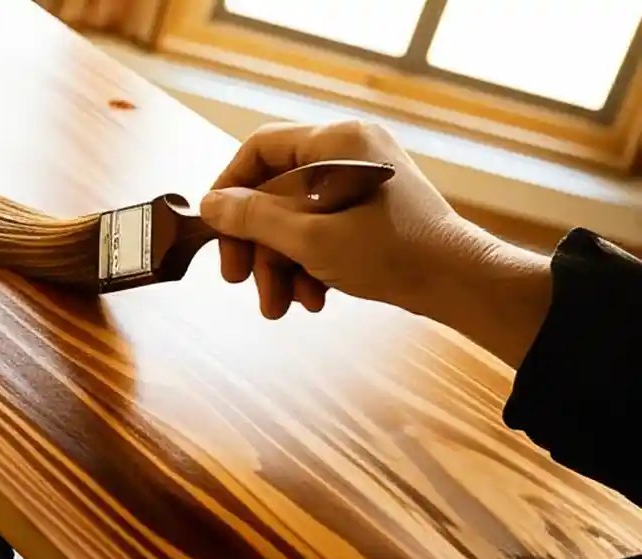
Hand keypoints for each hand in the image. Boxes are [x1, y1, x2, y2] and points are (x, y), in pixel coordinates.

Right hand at [200, 120, 552, 367]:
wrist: (460, 284)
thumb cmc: (392, 254)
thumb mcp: (309, 238)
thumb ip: (254, 218)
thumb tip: (209, 205)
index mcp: (337, 141)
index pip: (260, 149)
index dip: (229, 188)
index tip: (214, 228)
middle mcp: (349, 152)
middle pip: (275, 191)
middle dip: (257, 244)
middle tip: (239, 281)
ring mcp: (361, 182)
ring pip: (296, 218)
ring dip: (280, 264)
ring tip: (280, 306)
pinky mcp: (370, 212)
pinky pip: (322, 229)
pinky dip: (309, 264)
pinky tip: (312, 298)